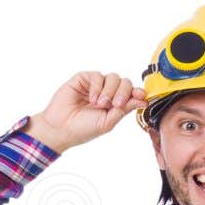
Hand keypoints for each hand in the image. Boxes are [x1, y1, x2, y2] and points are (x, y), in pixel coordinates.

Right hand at [27, 71, 146, 151]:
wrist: (61, 128)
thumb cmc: (83, 129)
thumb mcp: (108, 122)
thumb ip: (124, 110)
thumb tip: (143, 100)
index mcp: (115, 104)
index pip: (131, 93)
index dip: (137, 93)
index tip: (141, 96)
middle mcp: (107, 93)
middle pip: (124, 83)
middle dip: (123, 92)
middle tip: (116, 104)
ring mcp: (96, 85)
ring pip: (113, 78)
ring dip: (110, 91)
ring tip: (99, 104)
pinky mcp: (84, 78)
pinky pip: (97, 75)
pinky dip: (97, 86)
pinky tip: (92, 99)